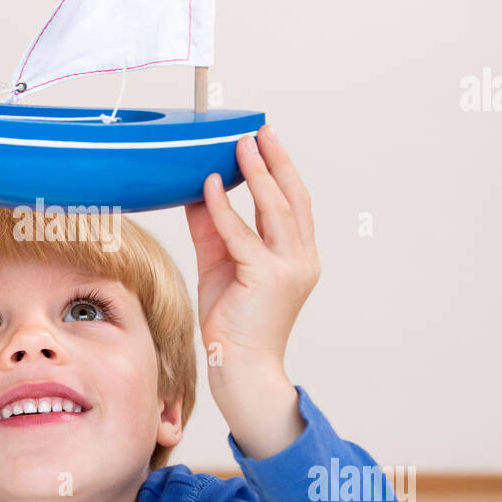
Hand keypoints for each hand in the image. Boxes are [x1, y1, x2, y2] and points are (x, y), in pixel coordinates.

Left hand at [183, 126, 320, 382]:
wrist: (239, 369)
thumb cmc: (232, 324)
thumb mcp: (220, 266)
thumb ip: (213, 230)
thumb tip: (199, 192)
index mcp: (298, 257)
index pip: (294, 204)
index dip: (281, 171)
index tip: (266, 142)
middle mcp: (301, 259)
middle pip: (294, 198)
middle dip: (276, 161)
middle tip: (260, 132)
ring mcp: (288, 268)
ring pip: (276, 208)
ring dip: (258, 173)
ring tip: (242, 146)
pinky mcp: (267, 278)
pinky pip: (242, 234)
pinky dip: (225, 207)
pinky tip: (211, 186)